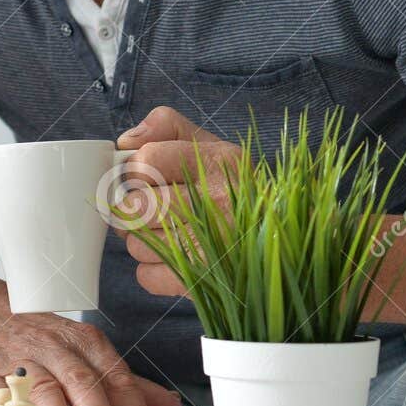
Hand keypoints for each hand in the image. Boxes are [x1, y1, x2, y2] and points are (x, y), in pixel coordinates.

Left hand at [115, 105, 243, 296]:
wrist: (279, 236)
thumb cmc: (229, 185)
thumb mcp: (208, 143)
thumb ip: (165, 126)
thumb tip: (126, 141)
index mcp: (220, 162)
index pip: (146, 161)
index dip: (133, 171)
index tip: (141, 177)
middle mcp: (220, 202)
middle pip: (136, 207)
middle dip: (130, 208)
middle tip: (143, 208)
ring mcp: (215, 245)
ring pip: (137, 243)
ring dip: (140, 239)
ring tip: (164, 231)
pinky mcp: (206, 280)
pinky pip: (147, 276)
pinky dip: (150, 269)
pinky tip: (171, 256)